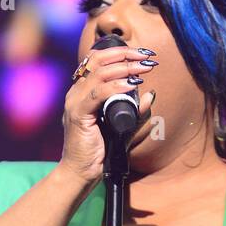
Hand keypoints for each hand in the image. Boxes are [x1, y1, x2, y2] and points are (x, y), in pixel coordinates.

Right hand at [60, 43, 157, 184]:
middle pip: (99, 60)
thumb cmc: (98, 151)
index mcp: (82, 91)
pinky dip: (116, 87)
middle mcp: (76, 92)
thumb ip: (134, 112)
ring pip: (100, 73)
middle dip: (126, 54)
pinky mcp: (78, 114)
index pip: (98, 60)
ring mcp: (74, 102)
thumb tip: (151, 95)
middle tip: (147, 56)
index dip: (120, 52)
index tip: (143, 54)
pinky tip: (131, 85)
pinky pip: (98, 94)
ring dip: (126, 68)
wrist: (80, 173)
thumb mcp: (121, 127)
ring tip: (145, 68)